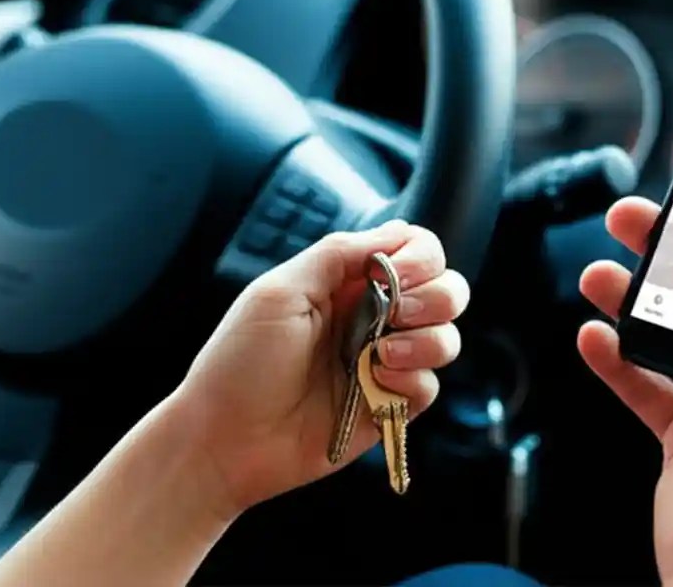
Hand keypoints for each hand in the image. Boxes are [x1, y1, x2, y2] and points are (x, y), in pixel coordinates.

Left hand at [178, 220, 467, 516]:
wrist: (225, 439)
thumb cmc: (239, 364)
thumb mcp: (279, 291)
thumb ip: (337, 255)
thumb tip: (396, 233)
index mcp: (346, 284)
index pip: (414, 251)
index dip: (421, 256)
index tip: (400, 273)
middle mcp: (373, 319)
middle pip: (446, 290)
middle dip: (436, 296)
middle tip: (400, 312)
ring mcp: (384, 364)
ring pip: (446, 338)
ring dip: (426, 341)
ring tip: (382, 356)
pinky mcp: (388, 407)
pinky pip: (429, 387)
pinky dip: (411, 382)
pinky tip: (375, 386)